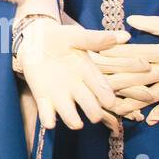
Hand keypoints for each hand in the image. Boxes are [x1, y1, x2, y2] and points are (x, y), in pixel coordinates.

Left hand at [14, 17, 129, 132]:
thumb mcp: (75, 36)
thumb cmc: (59, 38)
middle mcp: (78, 89)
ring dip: (72, 120)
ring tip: (75, 122)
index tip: (110, 102)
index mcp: (89, 74)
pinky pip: (46, 113)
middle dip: (93, 112)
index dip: (107, 97)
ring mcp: (61, 95)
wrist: (33, 39)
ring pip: (70, 115)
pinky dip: (48, 118)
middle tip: (94, 115)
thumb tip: (124, 36)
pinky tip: (49, 121)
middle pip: (90, 106)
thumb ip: (94, 39)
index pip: (102, 90)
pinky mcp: (43, 98)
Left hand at [92, 15, 158, 125]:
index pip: (134, 55)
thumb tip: (130, 20)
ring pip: (152, 95)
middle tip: (96, 87)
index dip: (114, 56)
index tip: (96, 58)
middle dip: (116, 82)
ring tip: (116, 109)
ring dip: (134, 103)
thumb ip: (153, 24)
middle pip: (138, 77)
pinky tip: (149, 120)